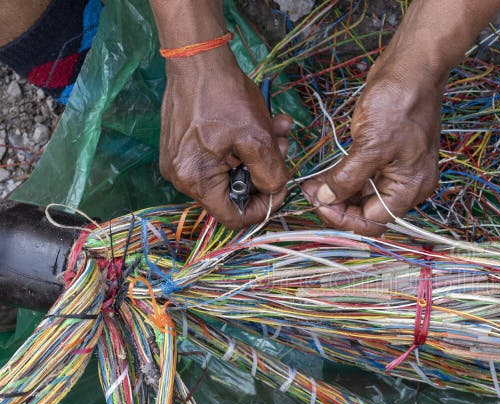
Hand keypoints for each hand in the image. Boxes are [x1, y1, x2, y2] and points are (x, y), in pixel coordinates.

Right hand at [159, 46, 291, 227]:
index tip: (281, 188)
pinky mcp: (185, 144)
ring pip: (231, 171)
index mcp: (195, 180)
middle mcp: (182, 176)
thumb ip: (270, 173)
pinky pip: (221, 155)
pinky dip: (245, 143)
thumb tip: (274, 190)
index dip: (262, 208)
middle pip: (233, 193)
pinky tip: (265, 122)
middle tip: (284, 150)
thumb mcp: (257, 138)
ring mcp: (181, 160)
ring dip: (260, 154)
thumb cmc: (223, 95)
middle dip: (264, 173)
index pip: (232, 217)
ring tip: (279, 130)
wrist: (198, 57)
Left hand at [301, 57, 442, 235]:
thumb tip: (326, 199)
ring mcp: (397, 170)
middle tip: (310, 193)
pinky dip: (343, 179)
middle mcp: (407, 185)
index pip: (373, 221)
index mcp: (411, 189)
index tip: (318, 203)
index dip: (344, 217)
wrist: (411, 68)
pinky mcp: (386, 155)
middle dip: (337, 205)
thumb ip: (347, 178)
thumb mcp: (370, 145)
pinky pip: (363, 177)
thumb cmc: (399, 103)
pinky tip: (323, 175)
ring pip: (363, 195)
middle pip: (368, 212)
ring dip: (337, 193)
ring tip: (311, 184)